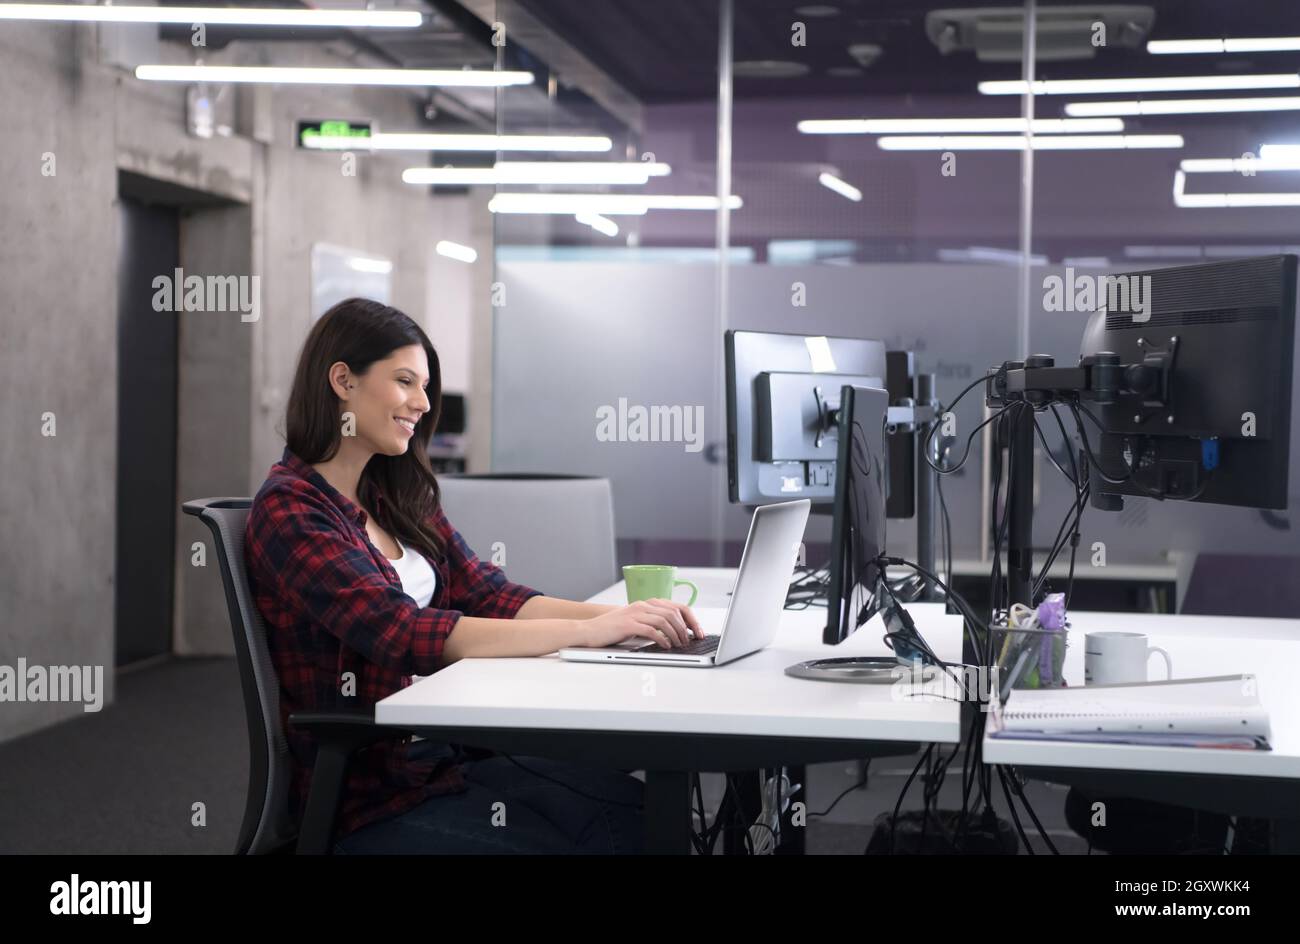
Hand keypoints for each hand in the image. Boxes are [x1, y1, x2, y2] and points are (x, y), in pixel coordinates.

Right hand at [579, 599, 704, 648]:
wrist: (590, 630)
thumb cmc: (614, 628)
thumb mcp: (637, 622)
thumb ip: (654, 623)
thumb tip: (677, 634)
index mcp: (648, 603)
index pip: (678, 606)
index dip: (691, 620)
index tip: (698, 632)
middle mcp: (643, 605)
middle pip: (674, 613)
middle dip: (686, 628)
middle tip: (690, 642)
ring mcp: (635, 613)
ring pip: (664, 620)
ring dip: (676, 634)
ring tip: (679, 645)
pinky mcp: (628, 624)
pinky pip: (651, 630)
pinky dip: (662, 638)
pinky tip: (665, 646)